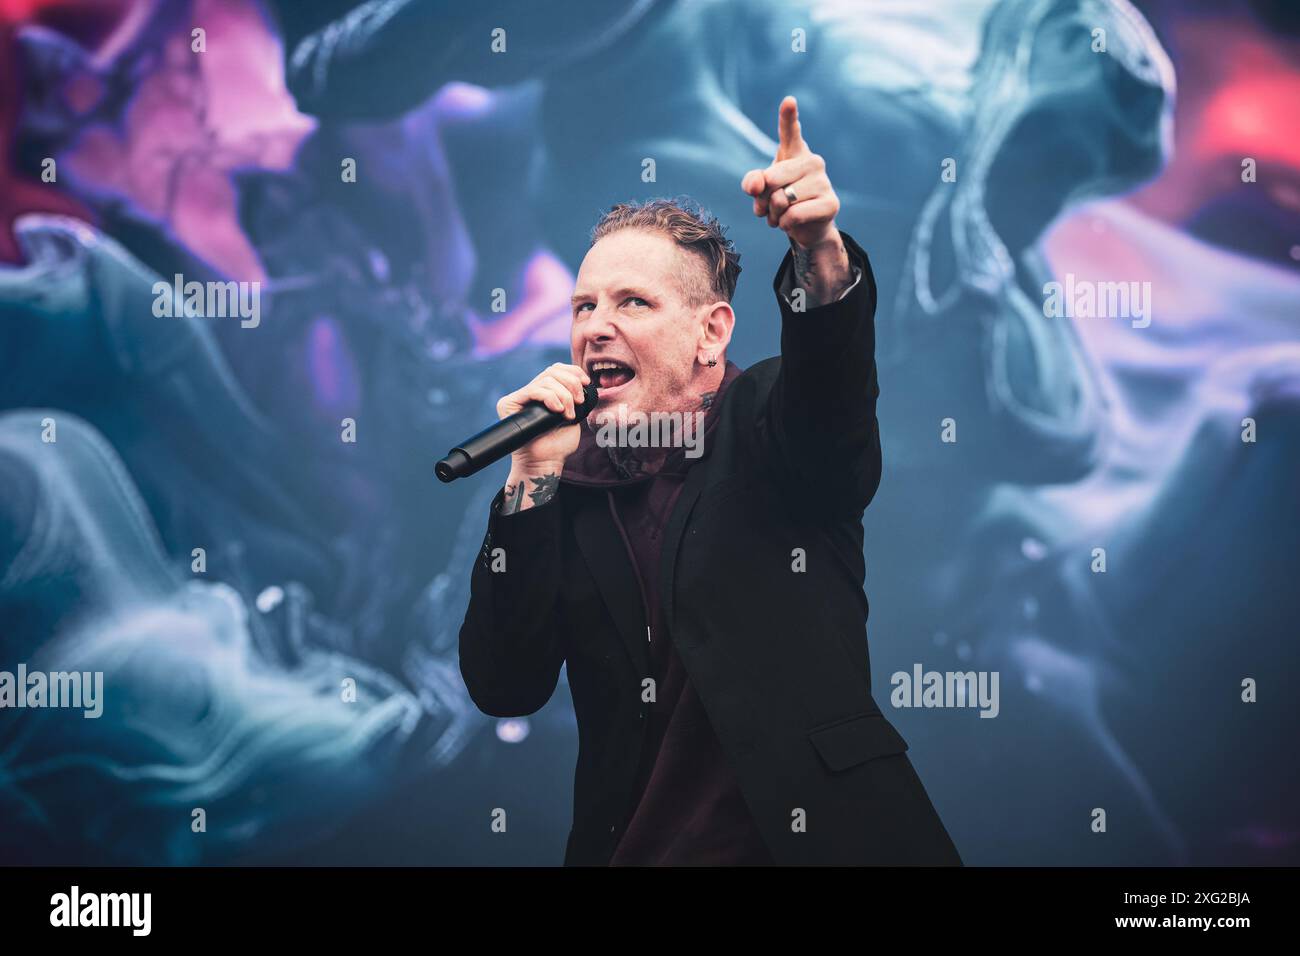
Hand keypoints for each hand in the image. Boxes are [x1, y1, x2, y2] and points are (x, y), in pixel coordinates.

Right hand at [496, 363, 590, 471]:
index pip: (556, 369)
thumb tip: (582, 379)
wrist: (546, 463)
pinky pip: (533, 390)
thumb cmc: (559, 444)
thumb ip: (574, 396)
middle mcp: (530, 392)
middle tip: (579, 402)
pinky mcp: (508, 403)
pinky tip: (558, 410)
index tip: (586, 383)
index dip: (573, 371)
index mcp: (544, 393)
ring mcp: (518, 398)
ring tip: (568, 414)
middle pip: (551, 371)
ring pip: (545, 380)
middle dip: (571, 383)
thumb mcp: (573, 415)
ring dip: (564, 395)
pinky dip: (550, 397)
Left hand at [741, 96, 841, 249]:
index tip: (788, 101)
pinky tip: (791, 223)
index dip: (788, 116)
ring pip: (781, 200)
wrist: (805, 228)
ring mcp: (824, 181)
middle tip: (769, 206)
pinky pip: (793, 215)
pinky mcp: (830, 203)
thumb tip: (757, 185)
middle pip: (771, 179)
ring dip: (773, 215)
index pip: (790, 131)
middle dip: (762, 199)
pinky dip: (784, 224)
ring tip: (781, 215)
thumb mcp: (760, 191)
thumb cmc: (782, 202)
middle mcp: (813, 161)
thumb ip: (752, 182)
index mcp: (795, 152)